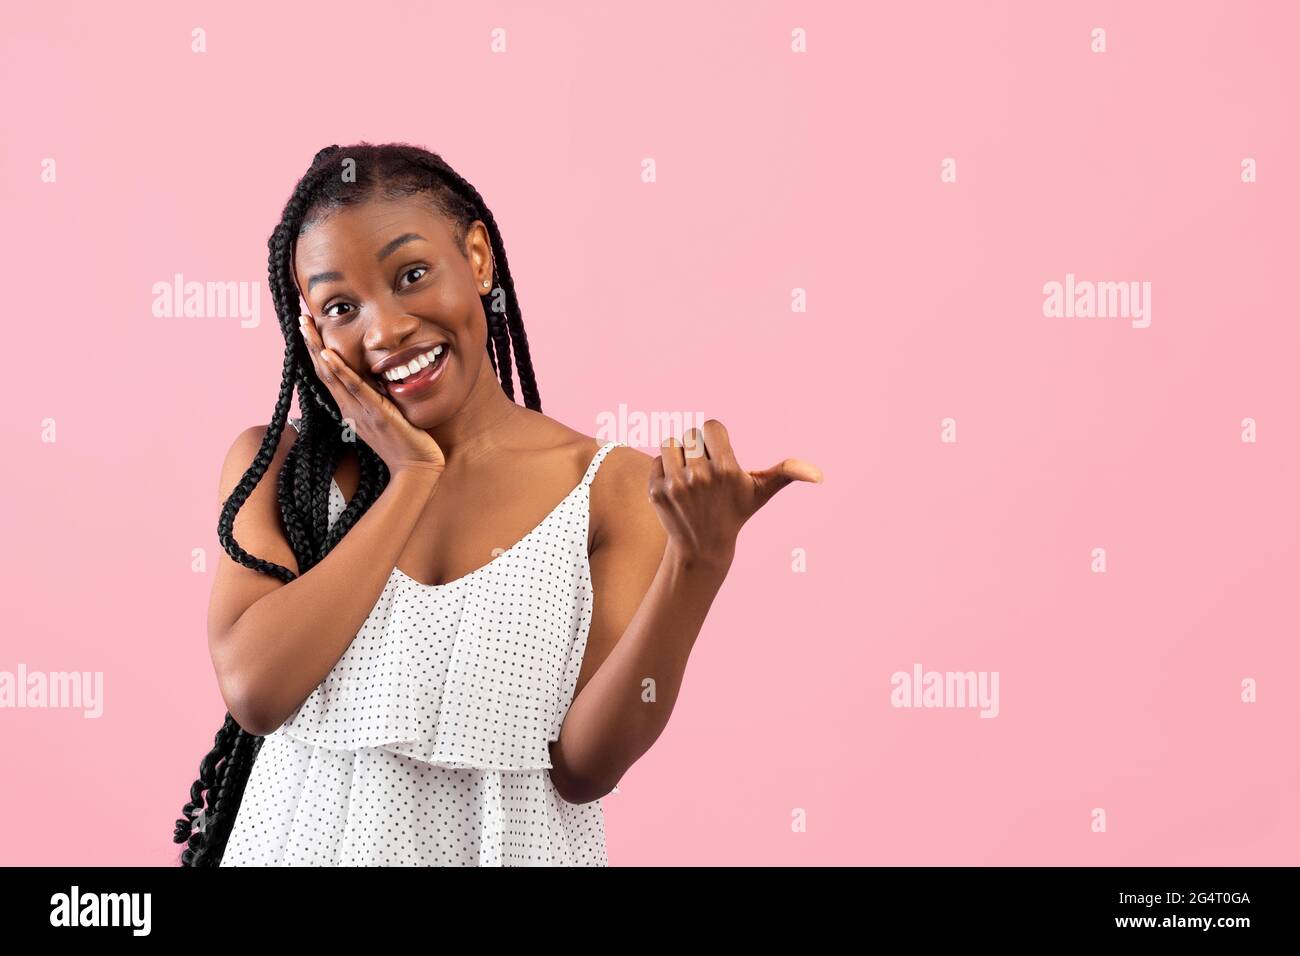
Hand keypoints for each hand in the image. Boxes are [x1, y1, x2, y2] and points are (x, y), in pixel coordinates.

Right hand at [297, 313, 445, 478]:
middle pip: (324, 371)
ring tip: (307, 327)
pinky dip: (341, 371)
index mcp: (352, 409)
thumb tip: (378, 381)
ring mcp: (361, 411)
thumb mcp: (386, 417)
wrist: (416, 470)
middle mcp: (351, 409)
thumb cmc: (406, 444)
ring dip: (318, 349)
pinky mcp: (377, 414)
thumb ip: (377, 400)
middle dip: (311, 344)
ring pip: (333, 376)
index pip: (329, 375)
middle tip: (300, 319)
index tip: (309, 331)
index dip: (317, 352)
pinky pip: (356, 389)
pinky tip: (329, 355)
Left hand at [649, 419, 822, 568]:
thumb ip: (787, 473)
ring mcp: (675, 485)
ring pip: (671, 443)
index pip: (712, 426)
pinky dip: (664, 470)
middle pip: (692, 435)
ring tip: (689, 476)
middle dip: (699, 450)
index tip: (721, 459)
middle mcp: (699, 476)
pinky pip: (657, 460)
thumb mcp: (762, 492)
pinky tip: (676, 489)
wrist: (702, 546)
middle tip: (706, 474)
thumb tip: (819, 475)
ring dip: (679, 455)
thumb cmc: (735, 511)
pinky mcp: (656, 491)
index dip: (717, 440)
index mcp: (726, 469)